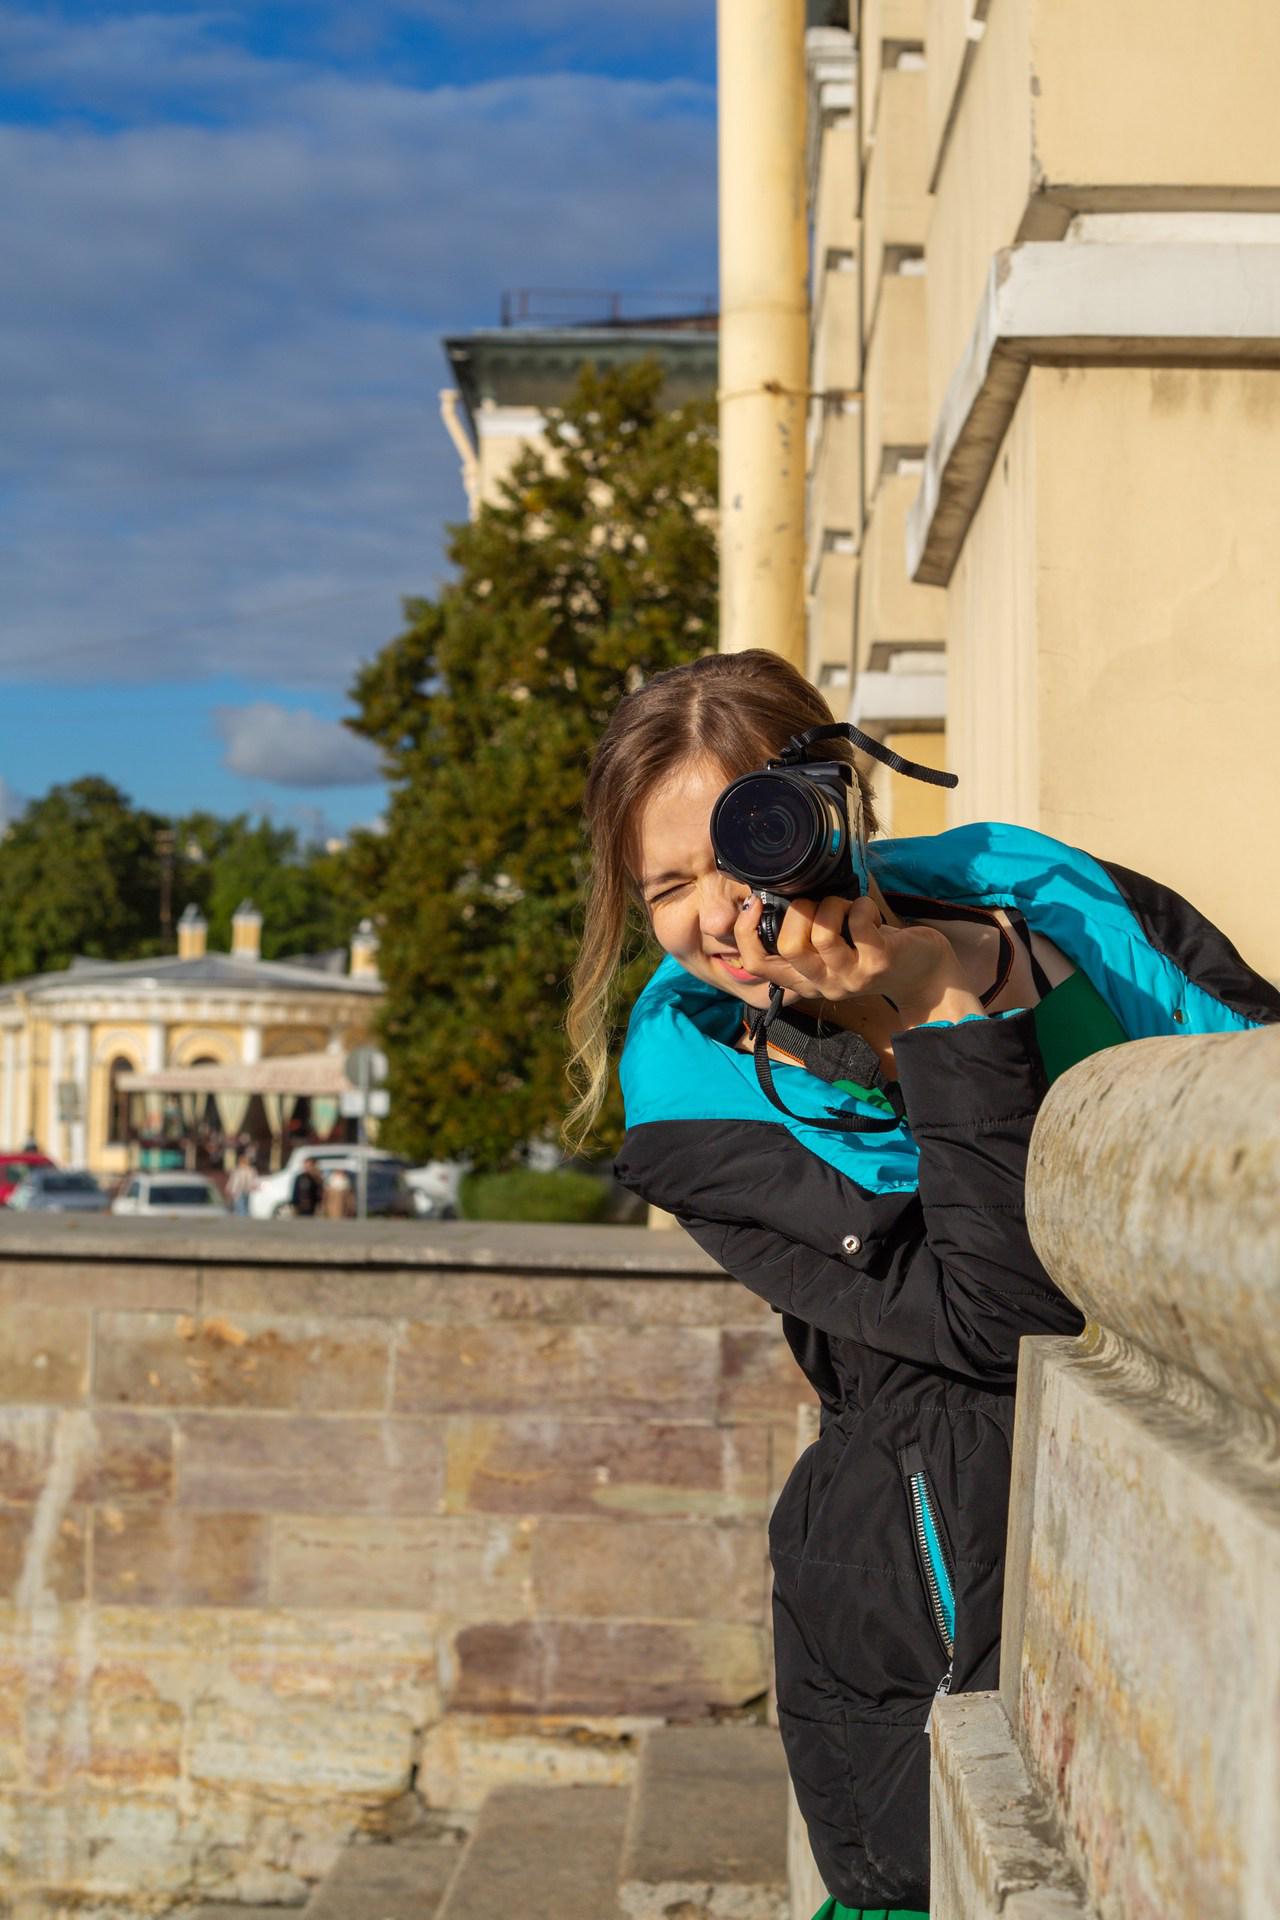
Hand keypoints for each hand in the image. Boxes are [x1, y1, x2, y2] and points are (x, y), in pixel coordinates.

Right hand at [735, 892, 984, 1028]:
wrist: (923, 972)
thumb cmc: (870, 948)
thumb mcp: (830, 948)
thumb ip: (802, 933)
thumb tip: (771, 893)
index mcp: (802, 979)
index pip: (756, 964)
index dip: (745, 932)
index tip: (755, 902)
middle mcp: (821, 984)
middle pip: (789, 947)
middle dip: (801, 910)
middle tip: (818, 903)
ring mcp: (850, 978)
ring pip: (822, 935)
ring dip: (833, 905)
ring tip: (845, 906)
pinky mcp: (878, 964)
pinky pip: (858, 923)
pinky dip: (861, 906)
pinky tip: (868, 911)